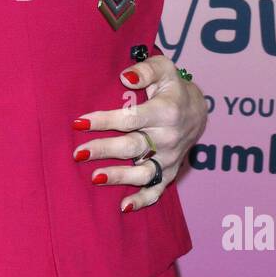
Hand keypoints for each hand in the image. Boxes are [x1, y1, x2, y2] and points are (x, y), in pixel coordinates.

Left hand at [72, 54, 208, 211]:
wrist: (197, 111)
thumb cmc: (171, 87)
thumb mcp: (164, 69)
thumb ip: (146, 70)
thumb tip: (125, 78)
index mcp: (165, 112)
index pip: (130, 118)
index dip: (104, 120)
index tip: (79, 123)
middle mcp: (168, 138)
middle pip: (132, 146)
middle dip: (104, 150)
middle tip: (78, 154)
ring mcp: (169, 158)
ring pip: (143, 172)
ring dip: (119, 176)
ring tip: (95, 178)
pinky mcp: (170, 173)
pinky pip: (157, 191)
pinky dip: (142, 200)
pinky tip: (123, 207)